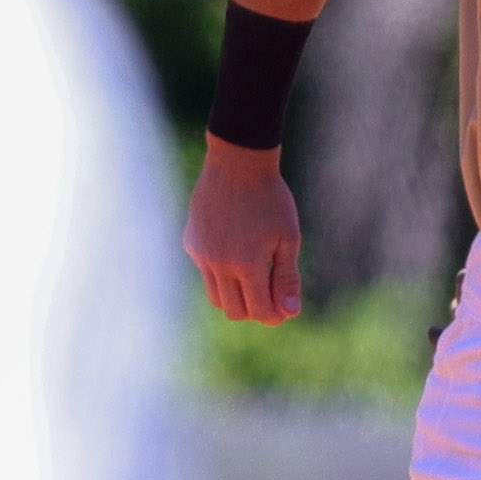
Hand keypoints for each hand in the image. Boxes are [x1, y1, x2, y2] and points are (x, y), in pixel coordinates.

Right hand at [188, 145, 304, 323]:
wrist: (237, 164)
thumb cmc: (270, 200)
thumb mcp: (288, 238)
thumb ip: (286, 278)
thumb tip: (289, 312)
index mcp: (247, 265)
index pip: (258, 311)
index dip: (274, 316)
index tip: (285, 308)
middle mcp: (219, 264)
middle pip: (234, 311)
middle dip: (255, 310)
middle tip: (271, 296)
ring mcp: (201, 255)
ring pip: (216, 297)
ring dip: (236, 297)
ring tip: (255, 278)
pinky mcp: (191, 244)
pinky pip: (205, 273)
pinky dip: (221, 275)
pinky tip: (236, 252)